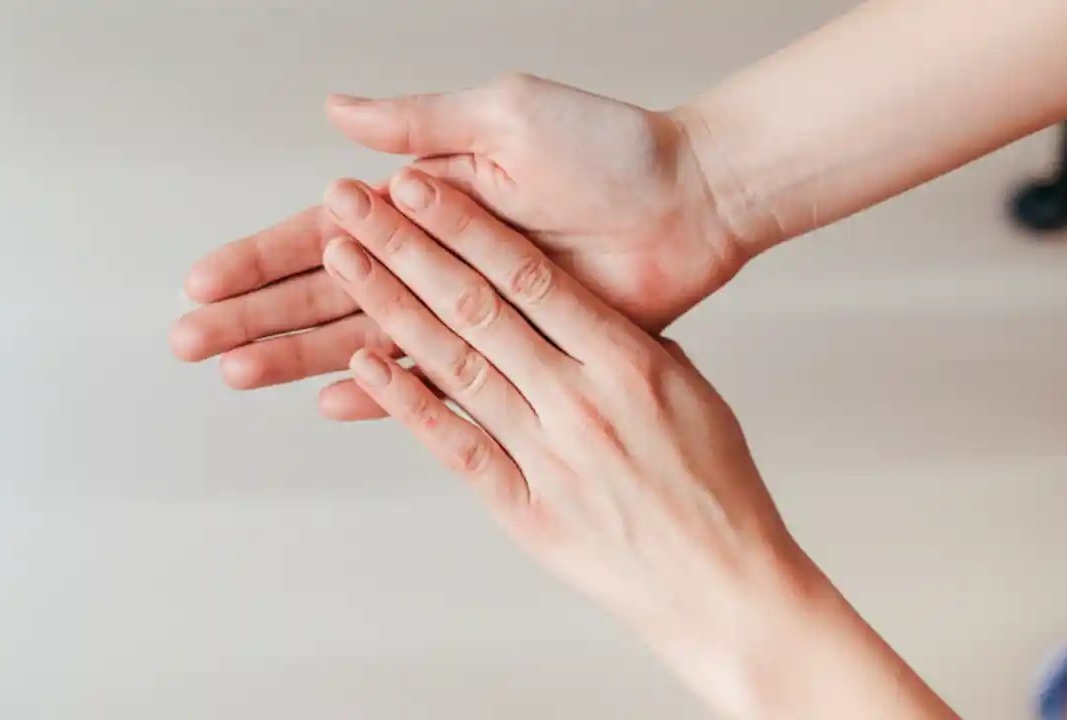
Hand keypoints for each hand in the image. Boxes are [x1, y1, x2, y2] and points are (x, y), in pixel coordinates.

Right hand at [171, 75, 764, 417]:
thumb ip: (418, 124)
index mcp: (425, 198)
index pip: (320, 232)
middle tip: (191, 341)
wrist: (688, 200)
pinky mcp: (510, 346)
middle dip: (256, 315)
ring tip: (239, 373)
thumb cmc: (610, 147)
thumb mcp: (505, 115)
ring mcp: (470, 306)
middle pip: (327, 291)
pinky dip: (385, 391)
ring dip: (299, 355)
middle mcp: (438, 256)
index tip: (202, 280)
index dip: (259, 258)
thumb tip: (334, 112)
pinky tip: (334, 400)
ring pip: (367, 337)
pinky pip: (435, 377)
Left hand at [316, 168, 802, 711]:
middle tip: (351, 204)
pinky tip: (363, 365)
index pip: (530, 276)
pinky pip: (454, 444)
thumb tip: (577, 304)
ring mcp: (547, 455)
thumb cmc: (714, 485)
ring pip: (453, 365)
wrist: (723, 583)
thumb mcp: (689, 390)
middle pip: (477, 309)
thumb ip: (627, 344)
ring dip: (390, 308)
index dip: (465, 226)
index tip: (419, 185)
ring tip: (344, 263)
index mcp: (627, 361)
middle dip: (406, 248)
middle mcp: (579, 400)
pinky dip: (404, 402)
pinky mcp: (523, 507)